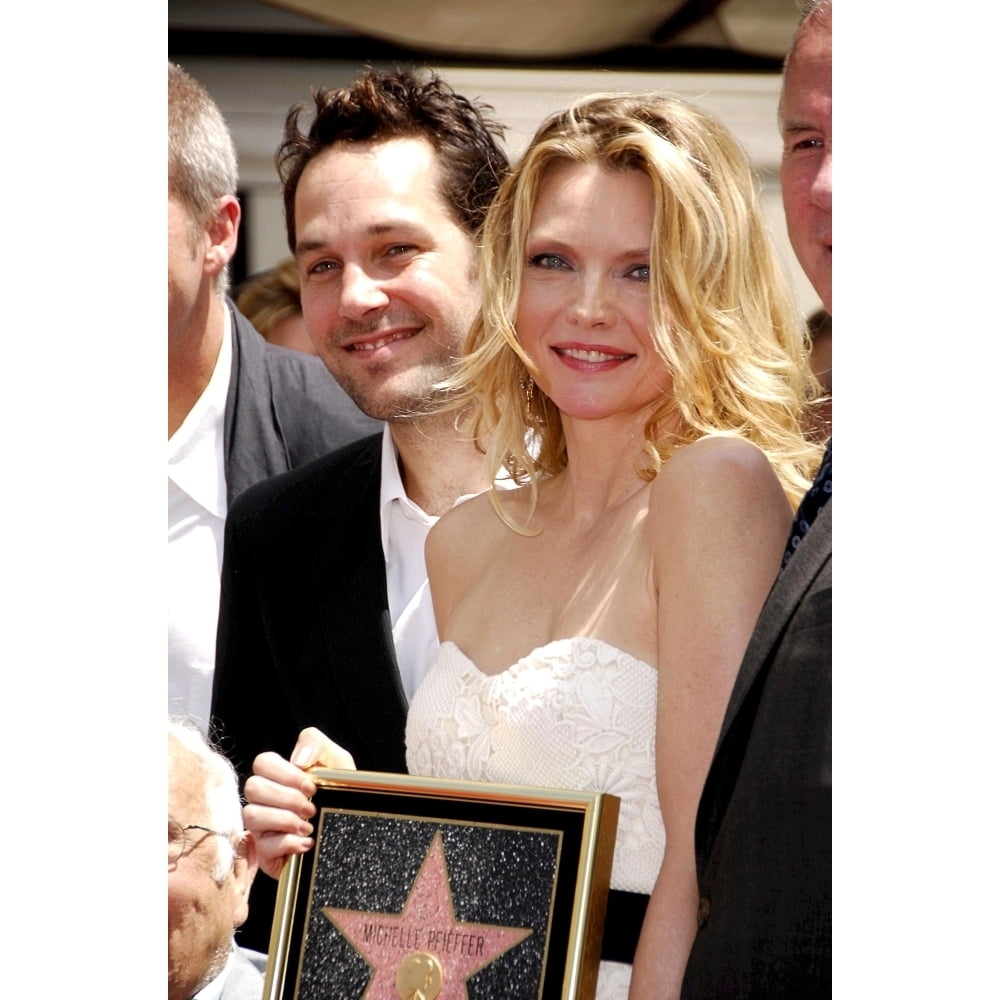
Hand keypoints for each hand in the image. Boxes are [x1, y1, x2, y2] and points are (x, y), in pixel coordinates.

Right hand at [242, 727, 355, 879]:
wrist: (354, 833)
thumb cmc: (340, 795)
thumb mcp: (337, 762)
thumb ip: (317, 744)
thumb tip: (298, 759)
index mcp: (279, 776)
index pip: (263, 762)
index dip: (286, 773)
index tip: (311, 786)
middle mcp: (265, 800)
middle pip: (253, 787)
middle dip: (287, 798)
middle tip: (310, 808)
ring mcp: (261, 826)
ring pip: (252, 815)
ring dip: (286, 820)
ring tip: (309, 826)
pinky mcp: (265, 853)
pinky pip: (264, 845)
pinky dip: (290, 843)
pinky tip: (308, 843)